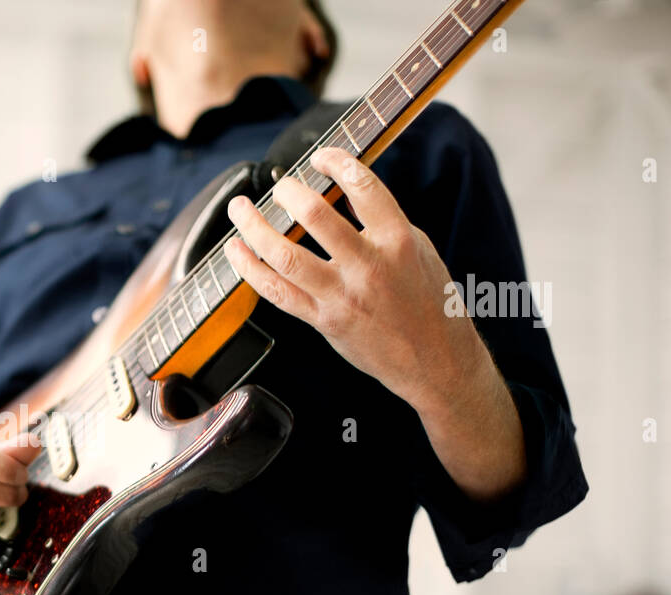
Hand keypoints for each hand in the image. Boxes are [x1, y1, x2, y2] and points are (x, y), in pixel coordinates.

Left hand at [225, 147, 487, 414]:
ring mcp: (342, 296)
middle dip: (287, 191)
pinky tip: (236, 250)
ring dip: (254, 227)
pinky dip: (250, 269)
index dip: (336, 161)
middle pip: (315, 216)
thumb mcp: (418, 249)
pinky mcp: (323, 320)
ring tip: (239, 209)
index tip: (320, 157)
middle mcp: (367, 266)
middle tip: (278, 184)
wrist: (434, 361)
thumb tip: (341, 191)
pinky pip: (276, 293)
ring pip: (284, 255)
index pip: (363, 186)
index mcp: (398, 240)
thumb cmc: (428, 300)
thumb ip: (381, 221)